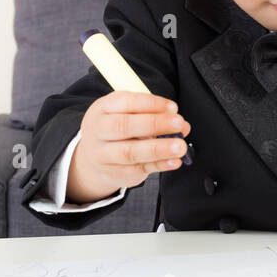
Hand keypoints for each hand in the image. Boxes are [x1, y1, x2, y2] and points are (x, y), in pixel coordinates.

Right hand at [66, 91, 189, 202]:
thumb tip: (182, 125)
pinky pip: (137, 170)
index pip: (125, 102)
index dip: (151, 104)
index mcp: (103, 108)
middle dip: (154, 124)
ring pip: (129, 152)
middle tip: (178, 124)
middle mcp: (98, 130)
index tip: (173, 108)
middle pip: (124, 126)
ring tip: (180, 146)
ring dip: (158, 149)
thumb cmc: (118, 130)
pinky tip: (174, 161)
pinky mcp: (113, 173)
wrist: (94, 157)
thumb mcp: (130, 114)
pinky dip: (158, 165)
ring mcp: (102, 154)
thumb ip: (154, 116)